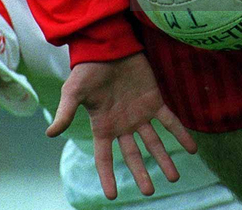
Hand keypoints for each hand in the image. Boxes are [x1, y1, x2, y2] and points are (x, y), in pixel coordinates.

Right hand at [46, 52, 196, 199]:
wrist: (108, 46)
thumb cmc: (88, 69)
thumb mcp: (73, 92)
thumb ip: (65, 113)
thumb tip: (49, 134)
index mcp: (103, 127)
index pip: (105, 158)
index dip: (107, 176)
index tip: (112, 195)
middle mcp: (123, 125)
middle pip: (133, 155)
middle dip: (141, 173)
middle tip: (149, 191)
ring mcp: (140, 114)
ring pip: (154, 142)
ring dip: (164, 159)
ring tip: (174, 177)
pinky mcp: (154, 101)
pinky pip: (170, 121)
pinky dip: (181, 134)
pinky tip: (192, 148)